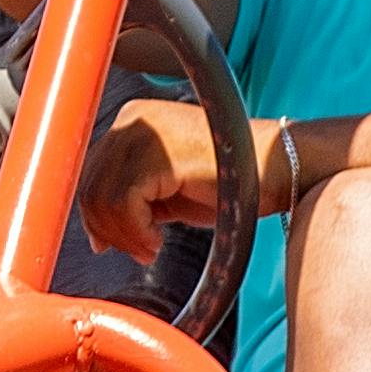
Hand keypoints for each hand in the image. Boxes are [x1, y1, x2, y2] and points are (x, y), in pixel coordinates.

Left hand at [83, 98, 264, 263]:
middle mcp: (134, 119)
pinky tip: (158, 241)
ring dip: (124, 235)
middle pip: (91, 184)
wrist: (279, 169)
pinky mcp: (160, 154)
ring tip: (149, 249)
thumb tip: (98, 235)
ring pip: (103, 196)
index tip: (110, 244)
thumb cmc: (231, 182)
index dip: (96, 215)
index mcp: (134, 121)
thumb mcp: (168, 191)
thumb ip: (133, 202)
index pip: (92, 172)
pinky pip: (124, 202)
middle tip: (138, 251)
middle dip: (109, 229)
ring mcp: (145, 132)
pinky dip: (136, 231)